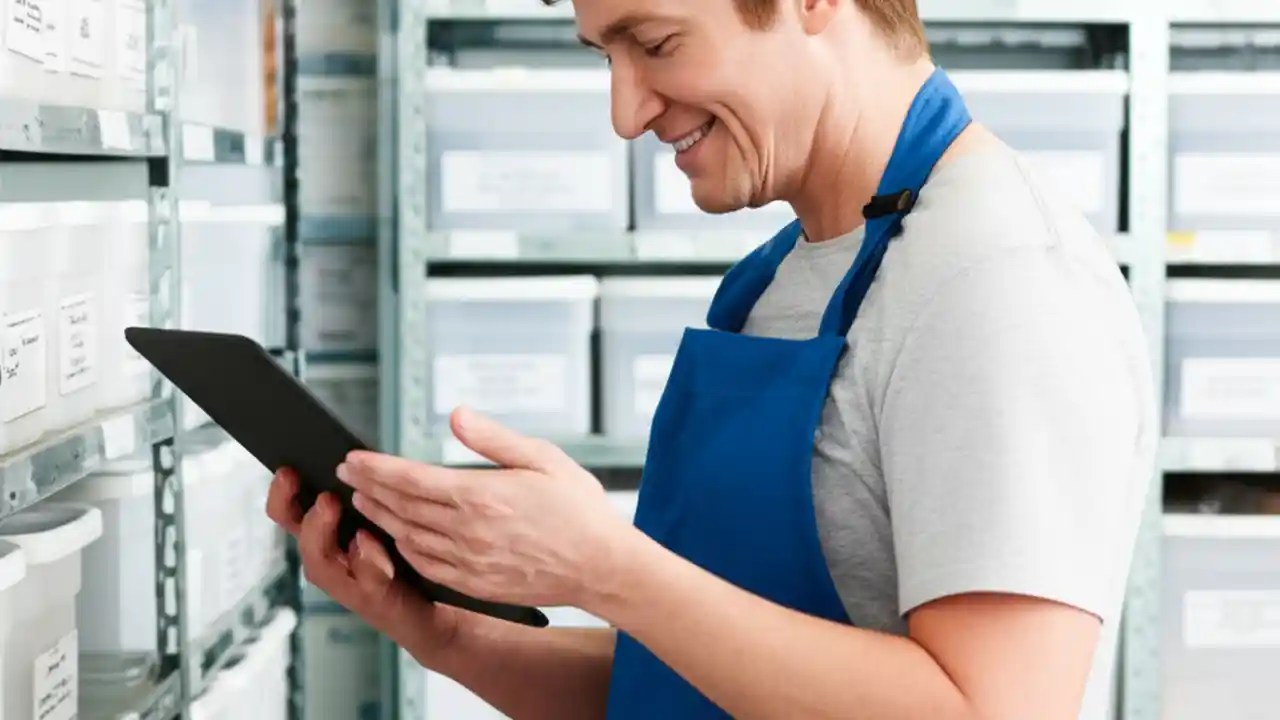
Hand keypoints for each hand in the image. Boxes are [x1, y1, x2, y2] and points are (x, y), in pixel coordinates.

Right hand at [265, 468, 463, 664]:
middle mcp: (335, 560)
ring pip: (319, 563)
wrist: (444, 609)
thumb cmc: (417, 558)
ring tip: (328, 504)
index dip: (283, 492)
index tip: (286, 467)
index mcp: (335, 535)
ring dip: (319, 532)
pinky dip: (364, 562)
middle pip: (295, 534)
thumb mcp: (392, 517)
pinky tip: (367, 541)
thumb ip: (376, 493)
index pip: (294, 512)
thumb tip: (365, 458)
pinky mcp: (377, 601)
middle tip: (296, 480)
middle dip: (289, 506)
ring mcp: (351, 583)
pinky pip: (363, 583)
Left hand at [337, 407, 638, 611]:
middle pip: (401, 506)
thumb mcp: (543, 458)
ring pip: (407, 537)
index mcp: (481, 495)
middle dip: (369, 488)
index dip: (376, 468)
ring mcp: (468, 562)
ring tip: (364, 501)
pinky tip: (397, 536)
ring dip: (381, 517)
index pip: (411, 478)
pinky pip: (425, 565)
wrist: (601, 566)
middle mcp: (468, 531)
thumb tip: (455, 415)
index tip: (353, 458)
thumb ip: (493, 438)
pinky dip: (403, 548)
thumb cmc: (579, 509)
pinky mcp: (474, 584)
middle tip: (348, 474)